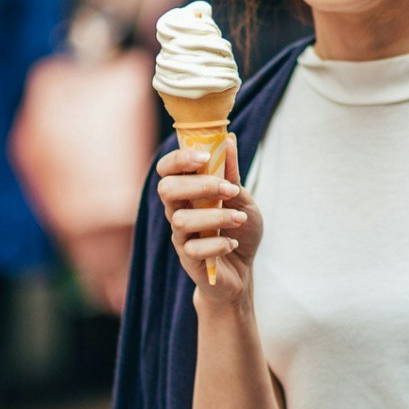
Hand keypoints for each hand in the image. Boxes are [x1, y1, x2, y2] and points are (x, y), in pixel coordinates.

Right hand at [156, 135, 263, 305]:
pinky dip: (218, 243)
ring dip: (216, 216)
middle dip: (199, 185)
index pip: (167, 169)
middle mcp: (177, 211)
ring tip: (240, 219)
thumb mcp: (242, 198)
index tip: (204, 156)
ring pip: (181, 220)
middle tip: (230, 189)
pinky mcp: (188, 260)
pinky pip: (194, 249)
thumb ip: (232, 173)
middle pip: (166, 190)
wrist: (242, 270)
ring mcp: (180, 236)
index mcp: (187, 191)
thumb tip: (229, 139)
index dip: (179, 159)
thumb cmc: (238, 228)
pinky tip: (232, 243)